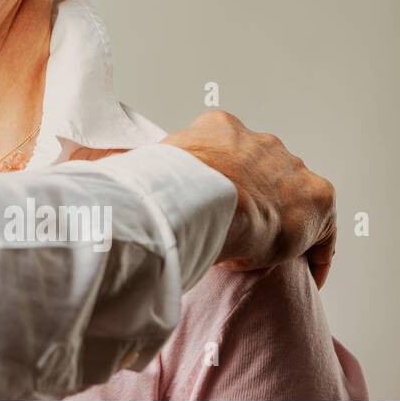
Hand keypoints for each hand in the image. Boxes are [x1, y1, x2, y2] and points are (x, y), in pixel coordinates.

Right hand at [70, 110, 337, 288]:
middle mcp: (257, 139)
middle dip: (252, 200)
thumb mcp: (134, 170)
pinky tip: (300, 273)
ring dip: (279, 224)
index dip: (220, 184)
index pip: (225, 152)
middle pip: (262, 171)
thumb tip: (78, 172)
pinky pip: (321, 228)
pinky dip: (313, 251)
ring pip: (290, 197)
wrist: (200, 194)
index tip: (214, 209)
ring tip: (267, 257)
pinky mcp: (313, 195)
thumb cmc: (161, 184)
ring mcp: (289, 165)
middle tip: (240, 236)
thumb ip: (117, 169)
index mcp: (217, 127)